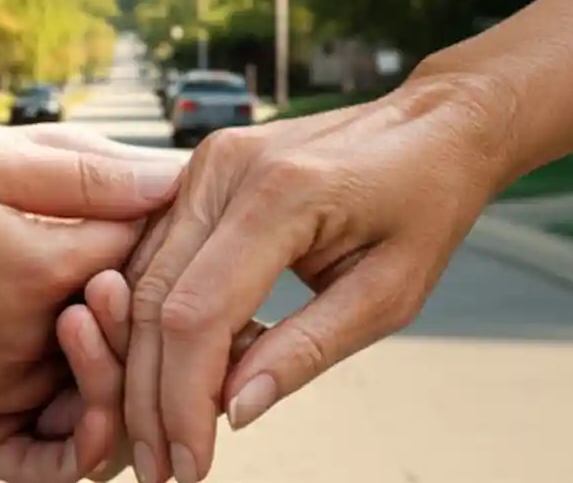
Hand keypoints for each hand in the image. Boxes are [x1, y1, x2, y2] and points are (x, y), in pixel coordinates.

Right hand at [0, 125, 181, 448]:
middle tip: (125, 261)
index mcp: (39, 269)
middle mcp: (26, 345)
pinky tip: (73, 405)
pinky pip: (36, 463)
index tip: (152, 211)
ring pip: (93, 396)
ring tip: (90, 314)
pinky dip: (71, 444)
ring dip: (113, 361)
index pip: (146, 258)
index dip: (159, 232)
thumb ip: (77, 171)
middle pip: (128, 333)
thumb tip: (169, 177)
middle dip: (142, 297)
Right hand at [123, 74, 516, 481]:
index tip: (189, 464)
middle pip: (152, 299)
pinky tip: (173, 372)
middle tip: (159, 468)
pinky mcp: (202, 168)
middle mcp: (228, 168)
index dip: (183, 399)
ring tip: (158, 434)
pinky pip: (157, 254)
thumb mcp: (389, 292)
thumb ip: (308, 350)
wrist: (432, 125)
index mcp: (283, 192)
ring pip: (141, 279)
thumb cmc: (425, 202)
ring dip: (141, 363)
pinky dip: (154, 319)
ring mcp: (207, 161)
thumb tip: (235, 410)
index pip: (197, 312)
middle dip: (148, 395)